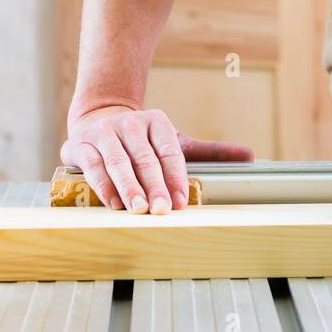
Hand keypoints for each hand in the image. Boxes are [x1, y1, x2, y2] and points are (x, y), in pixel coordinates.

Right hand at [61, 105, 253, 213]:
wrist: (96, 120)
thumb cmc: (141, 141)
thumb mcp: (173, 142)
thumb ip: (210, 151)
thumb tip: (250, 156)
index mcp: (156, 121)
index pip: (170, 151)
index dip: (176, 177)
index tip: (181, 202)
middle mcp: (130, 124)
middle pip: (145, 158)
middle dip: (155, 186)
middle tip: (163, 211)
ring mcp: (104, 133)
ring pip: (118, 162)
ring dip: (129, 187)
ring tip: (139, 209)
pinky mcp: (81, 144)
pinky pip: (93, 167)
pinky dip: (104, 186)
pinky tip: (114, 204)